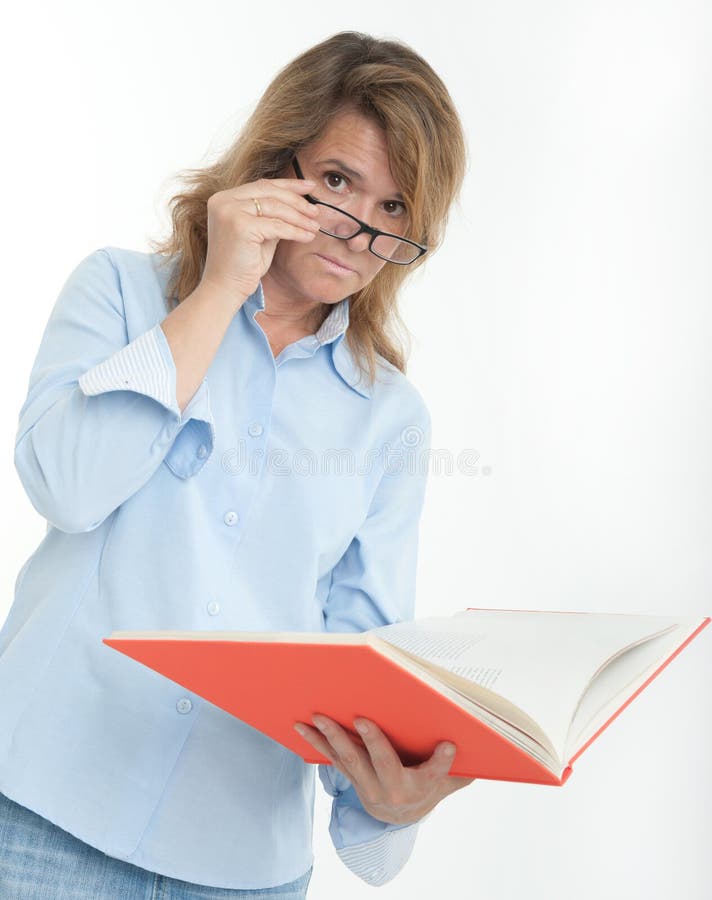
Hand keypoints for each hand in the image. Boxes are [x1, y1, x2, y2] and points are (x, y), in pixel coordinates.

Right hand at [201, 176, 321, 303]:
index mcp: (225, 199)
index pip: (262, 185)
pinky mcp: (239, 226)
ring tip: (315, 226)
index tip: (309, 186)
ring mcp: (229, 211)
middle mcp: (224, 201)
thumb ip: (272, 217)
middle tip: (316, 211)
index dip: (288, 185)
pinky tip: (307, 237)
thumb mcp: (259, 233)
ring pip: (275, 208)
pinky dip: (295, 231)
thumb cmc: (243, 265)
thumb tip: (299, 205)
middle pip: (269, 192)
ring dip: (299, 218)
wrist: (225, 288)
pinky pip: (276, 226)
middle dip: (297, 201)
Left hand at [294, 714, 474, 825]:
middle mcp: (391, 790)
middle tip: (359, 718)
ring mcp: (366, 785)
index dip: (441, 762)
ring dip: (330, 737)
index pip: (433, 775)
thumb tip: (485, 744)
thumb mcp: (450, 782)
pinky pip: (332, 758)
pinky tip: (301, 727)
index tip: (448, 747)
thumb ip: (461, 767)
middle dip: (369, 741)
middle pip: (379, 764)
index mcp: (420, 788)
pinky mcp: (350, 777)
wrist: (401, 815)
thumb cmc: (430, 787)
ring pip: (348, 760)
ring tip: (316, 716)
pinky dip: (316, 742)